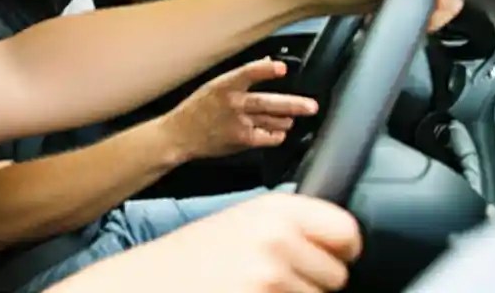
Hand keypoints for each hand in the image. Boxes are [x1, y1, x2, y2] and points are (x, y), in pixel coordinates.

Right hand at [48, 192, 361, 291]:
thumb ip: (288, 224)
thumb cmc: (193, 258)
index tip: (333, 258)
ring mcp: (270, 278)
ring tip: (254, 288)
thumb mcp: (241, 222)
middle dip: (314, 282)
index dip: (343, 250)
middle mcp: (276, 239)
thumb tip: (339, 241)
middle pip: (337, 275)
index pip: (346, 230)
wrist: (148, 283)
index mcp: (275, 209)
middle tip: (277, 279)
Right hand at [160, 58, 317, 160]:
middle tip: (311, 106)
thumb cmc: (197, 109)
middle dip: (294, 105)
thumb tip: (268, 61)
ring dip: (286, 120)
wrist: (179, 136)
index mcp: (224, 85)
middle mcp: (233, 103)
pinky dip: (276, 135)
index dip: (267, 70)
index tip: (282, 68)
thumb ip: (242, 75)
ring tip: (292, 118)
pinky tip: (279, 132)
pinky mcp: (241, 140)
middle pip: (269, 103)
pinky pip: (267, 138)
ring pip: (272, 121)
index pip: (249, 72)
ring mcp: (238, 123)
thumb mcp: (214, 85)